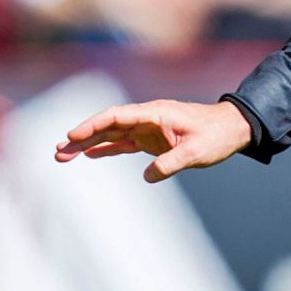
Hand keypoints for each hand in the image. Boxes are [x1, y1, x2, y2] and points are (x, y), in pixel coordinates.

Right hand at [54, 99, 252, 182]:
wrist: (233, 128)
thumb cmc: (217, 135)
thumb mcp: (197, 151)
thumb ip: (172, 162)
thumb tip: (148, 176)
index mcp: (155, 113)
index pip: (116, 117)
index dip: (93, 125)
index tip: (73, 135)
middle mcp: (147, 118)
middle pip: (107, 126)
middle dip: (81, 137)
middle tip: (57, 152)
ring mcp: (148, 128)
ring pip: (111, 135)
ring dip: (87, 144)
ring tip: (62, 156)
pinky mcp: (152, 139)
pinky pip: (124, 143)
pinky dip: (105, 149)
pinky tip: (88, 155)